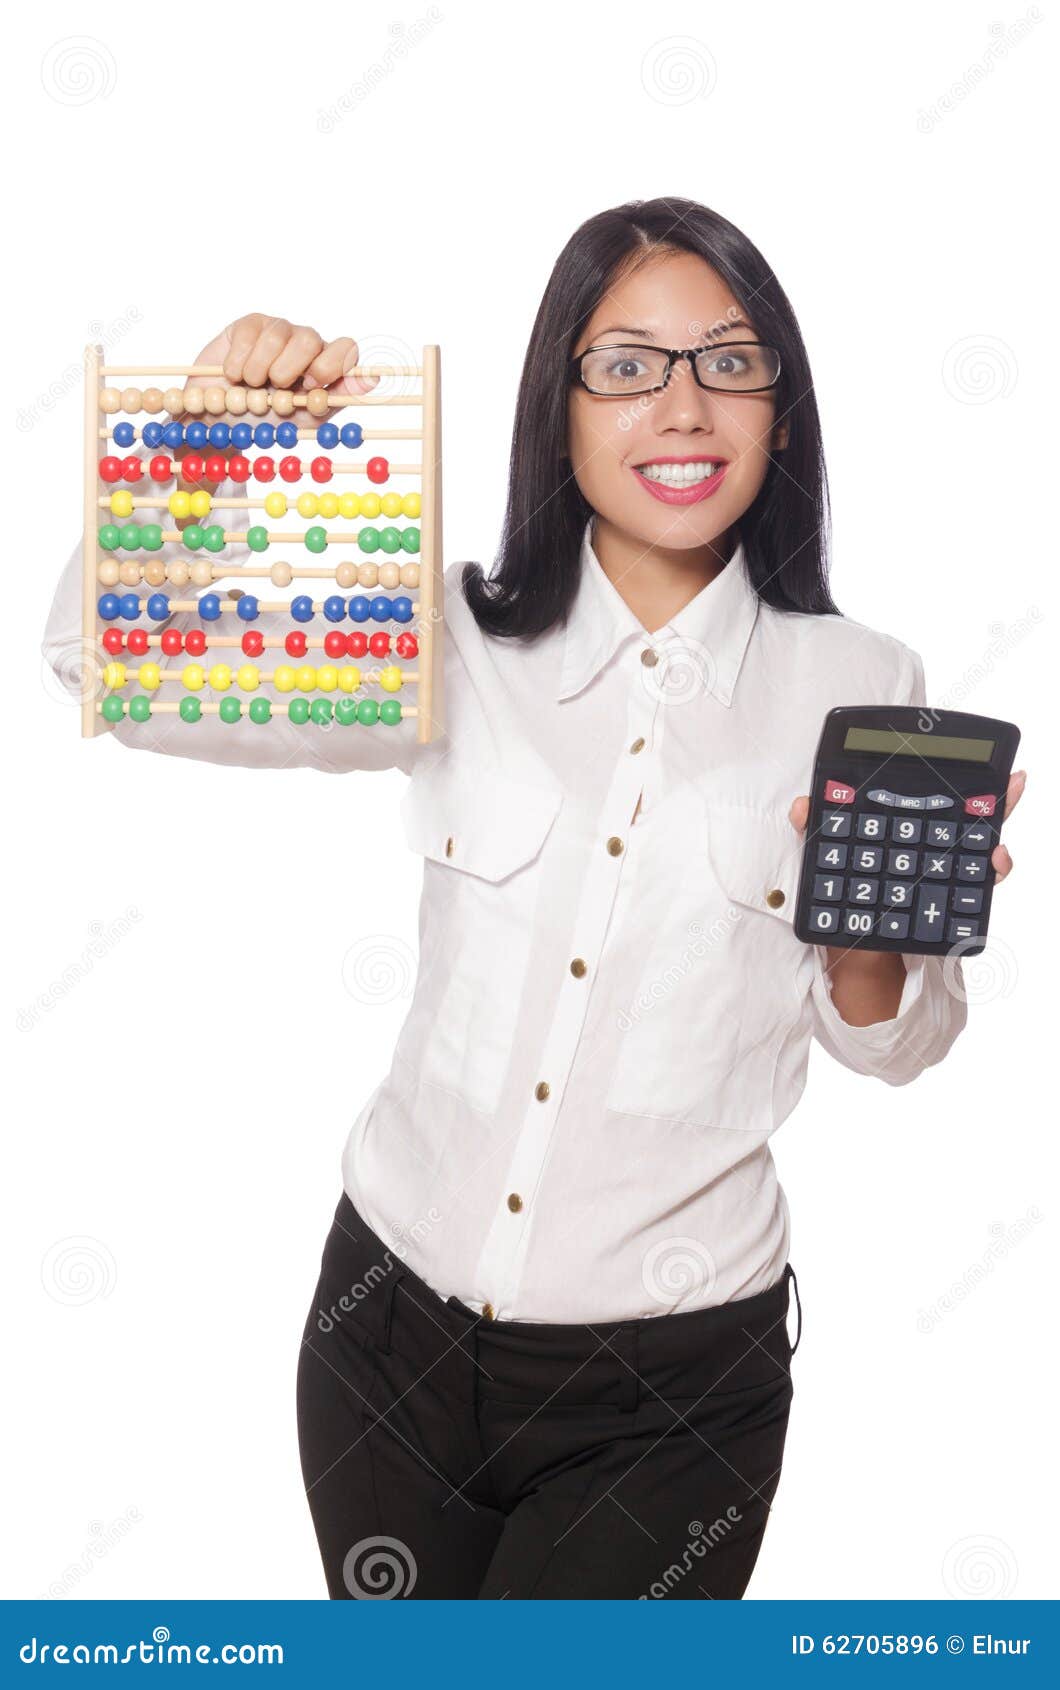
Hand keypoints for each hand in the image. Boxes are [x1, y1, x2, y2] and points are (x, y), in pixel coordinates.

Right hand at [171, 314, 379, 424]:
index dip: (331, 365)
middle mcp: (306, 344)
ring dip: (260, 370)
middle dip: (291, 369)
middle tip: (276, 388)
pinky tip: (233, 375)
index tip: (310, 386)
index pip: (347, 349)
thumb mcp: (306, 420)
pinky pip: (249, 335)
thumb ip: (336, 399)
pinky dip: (239, 362)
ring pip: (278, 336)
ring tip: (251, 386)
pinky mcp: (249, 325)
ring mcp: (278, 330)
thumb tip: (374, 379)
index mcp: (326, 366)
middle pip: (311, 338)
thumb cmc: (268, 422)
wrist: (222, 422)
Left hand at [789, 769, 1025, 882]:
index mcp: (904, 826)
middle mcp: (931, 845)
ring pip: (981, 847)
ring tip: (999, 835)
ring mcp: (943, 870)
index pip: (935, 795)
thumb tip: (803, 806)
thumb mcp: (824, 856)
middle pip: (969, 815)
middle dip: (994, 799)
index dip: (960, 776)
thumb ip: (815, 828)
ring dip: (997, 835)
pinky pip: (978, 885)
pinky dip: (991, 873)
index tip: (982, 761)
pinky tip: (994, 863)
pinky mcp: (950, 899)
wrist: (851, 945)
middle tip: (1011, 784)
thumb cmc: (843, 894)